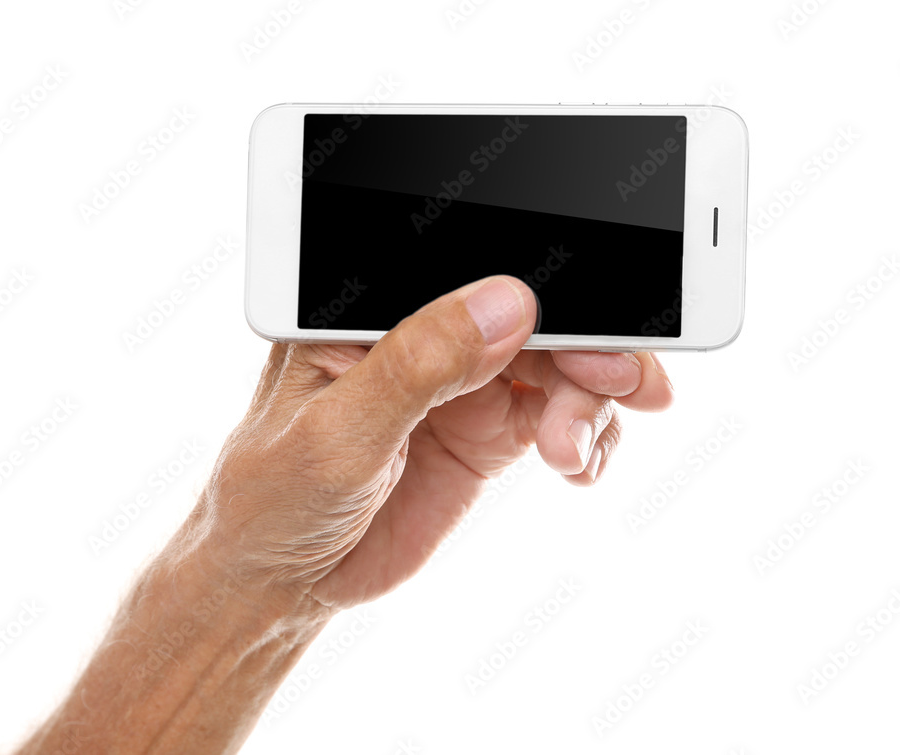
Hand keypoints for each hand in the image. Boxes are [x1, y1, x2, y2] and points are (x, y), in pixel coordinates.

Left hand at [191, 276, 673, 614]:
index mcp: (376, 310)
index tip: (606, 327)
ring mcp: (465, 382)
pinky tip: (576, 467)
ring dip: (593, 399)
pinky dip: (589, 436)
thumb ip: (418, 367)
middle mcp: (430, 335)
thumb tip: (507, 302)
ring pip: (562, 362)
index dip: (549, 290)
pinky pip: (563, 415)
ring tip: (572, 454)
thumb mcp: (337, 433)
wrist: (284, 577)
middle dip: (594, 344)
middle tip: (632, 386)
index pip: (472, 276)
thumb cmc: (276, 494)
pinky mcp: (489, 431)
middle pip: (536, 314)